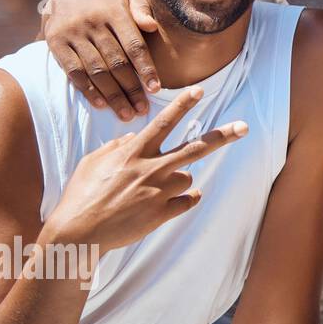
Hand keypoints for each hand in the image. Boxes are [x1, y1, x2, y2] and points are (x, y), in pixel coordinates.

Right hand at [43, 0, 160, 120]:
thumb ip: (141, 8)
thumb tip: (152, 26)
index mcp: (114, 11)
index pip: (134, 44)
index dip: (146, 68)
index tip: (156, 89)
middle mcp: (92, 23)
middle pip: (116, 62)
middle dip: (131, 89)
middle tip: (142, 109)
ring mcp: (72, 34)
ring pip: (95, 70)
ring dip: (112, 95)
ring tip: (125, 114)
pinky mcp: (55, 43)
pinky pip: (73, 71)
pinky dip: (88, 90)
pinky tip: (101, 104)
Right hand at [44, 87, 246, 252]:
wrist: (78, 233)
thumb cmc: (81, 195)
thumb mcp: (93, 162)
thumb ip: (117, 146)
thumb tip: (134, 136)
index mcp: (133, 153)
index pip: (163, 122)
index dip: (182, 105)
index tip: (199, 90)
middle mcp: (150, 169)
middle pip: (194, 148)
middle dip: (222, 136)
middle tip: (244, 127)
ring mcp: (159, 192)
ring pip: (188, 177)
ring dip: (178, 181)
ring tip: (154, 191)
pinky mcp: (162, 214)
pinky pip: (189, 201)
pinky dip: (186, 200)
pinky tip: (173, 202)